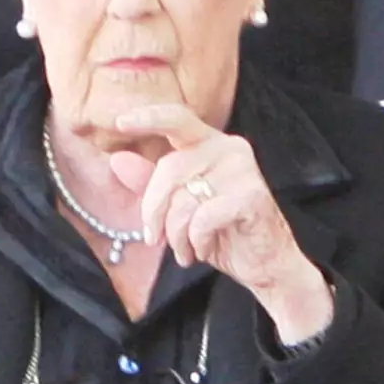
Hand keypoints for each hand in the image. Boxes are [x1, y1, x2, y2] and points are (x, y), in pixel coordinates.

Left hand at [109, 103, 331, 342]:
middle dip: (153, 211)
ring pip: (183, 200)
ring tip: (186, 250)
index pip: (178, 119)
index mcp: (211, 144)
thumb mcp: (179, 209)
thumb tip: (118, 160)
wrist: (266, 265)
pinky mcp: (251, 196)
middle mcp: (230, 149)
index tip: (119, 122)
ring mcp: (243, 170)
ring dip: (176, 236)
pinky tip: (205, 250)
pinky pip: (201, 219)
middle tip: (154, 239)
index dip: (149, 117)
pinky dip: (196, 242)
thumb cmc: (222, 233)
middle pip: (168, 169)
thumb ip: (152, 184)